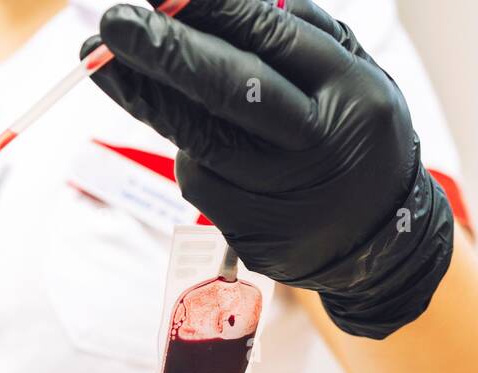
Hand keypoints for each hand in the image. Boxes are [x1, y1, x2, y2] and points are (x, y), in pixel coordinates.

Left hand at [83, 0, 454, 338]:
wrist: (378, 243)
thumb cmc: (354, 134)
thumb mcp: (351, 72)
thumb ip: (296, 30)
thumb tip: (209, 1)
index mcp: (349, 92)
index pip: (272, 38)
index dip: (214, 9)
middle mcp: (316, 144)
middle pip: (231, 90)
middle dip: (166, 53)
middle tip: (114, 24)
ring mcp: (281, 196)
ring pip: (200, 138)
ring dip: (143, 96)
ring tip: (100, 62)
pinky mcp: (251, 232)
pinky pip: (200, 178)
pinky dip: (190, 149)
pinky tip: (195, 138)